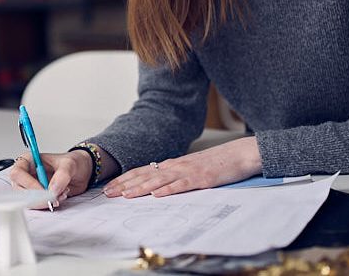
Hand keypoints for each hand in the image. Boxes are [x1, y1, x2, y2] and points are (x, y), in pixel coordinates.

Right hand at [8, 150, 91, 208]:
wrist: (82, 171)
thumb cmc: (73, 162)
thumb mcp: (70, 164)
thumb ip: (62, 175)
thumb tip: (53, 189)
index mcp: (29, 160)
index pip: (18, 173)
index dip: (28, 183)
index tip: (43, 191)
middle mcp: (27, 174)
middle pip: (19, 189)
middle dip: (36, 197)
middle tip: (51, 199)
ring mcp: (32, 186)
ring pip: (28, 200)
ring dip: (44, 201)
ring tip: (60, 195)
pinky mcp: (38, 197)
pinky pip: (38, 205)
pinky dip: (49, 204)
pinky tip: (60, 197)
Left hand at [102, 137, 261, 197]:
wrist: (241, 153)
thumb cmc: (218, 163)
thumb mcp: (192, 168)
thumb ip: (176, 175)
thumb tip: (158, 186)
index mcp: (173, 164)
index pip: (143, 171)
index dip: (125, 179)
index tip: (109, 187)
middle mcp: (177, 166)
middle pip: (146, 175)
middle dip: (125, 184)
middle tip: (107, 193)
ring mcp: (189, 171)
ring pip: (160, 180)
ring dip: (141, 187)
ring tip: (125, 195)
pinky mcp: (203, 178)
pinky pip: (183, 185)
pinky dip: (169, 190)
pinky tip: (158, 195)